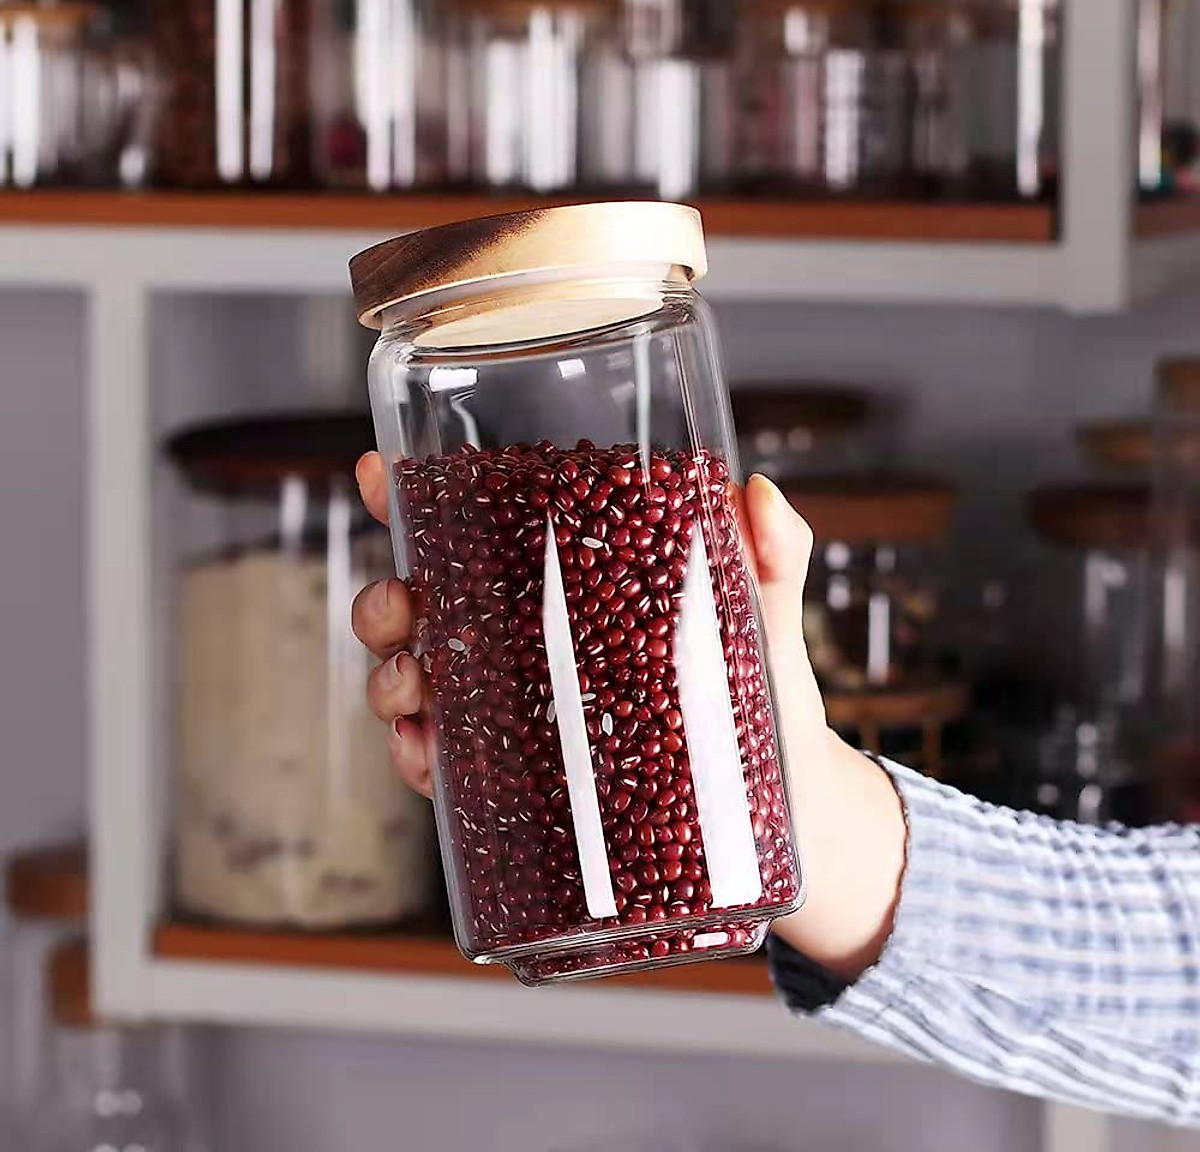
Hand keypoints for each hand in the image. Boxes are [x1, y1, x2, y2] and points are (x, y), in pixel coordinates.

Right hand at [352, 452, 903, 979]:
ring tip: (414, 686)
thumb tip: (759, 493)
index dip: (415, 500)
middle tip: (402, 602)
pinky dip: (421, 759)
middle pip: (426, 608)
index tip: (378, 473)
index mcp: (567, 589)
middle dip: (387, 601)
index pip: (477, 533)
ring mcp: (517, 715)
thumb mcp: (765, 620)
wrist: (790, 809)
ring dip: (392, 678)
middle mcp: (527, 646)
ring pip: (419, 685)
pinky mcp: (524, 786)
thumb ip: (770, 556)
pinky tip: (427, 753)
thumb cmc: (764, 699)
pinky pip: (448, 770)